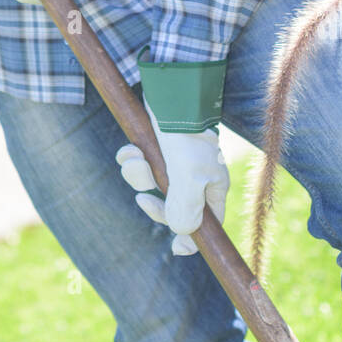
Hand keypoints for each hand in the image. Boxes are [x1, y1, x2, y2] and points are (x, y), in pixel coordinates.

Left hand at [115, 100, 229, 254]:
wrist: (171, 93)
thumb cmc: (186, 136)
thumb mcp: (189, 178)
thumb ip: (185, 209)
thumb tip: (182, 234)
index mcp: (211, 186)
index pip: (206, 223)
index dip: (191, 238)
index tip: (176, 249)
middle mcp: (194, 176)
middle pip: (174, 208)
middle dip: (154, 204)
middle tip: (143, 200)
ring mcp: (174, 161)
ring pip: (152, 184)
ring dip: (138, 176)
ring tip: (135, 160)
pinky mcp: (156, 144)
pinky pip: (140, 163)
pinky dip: (131, 159)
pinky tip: (130, 149)